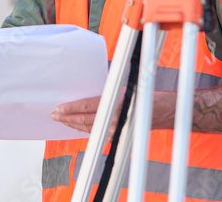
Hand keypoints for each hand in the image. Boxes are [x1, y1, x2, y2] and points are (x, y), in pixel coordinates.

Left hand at [52, 91, 178, 135]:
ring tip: (62, 121)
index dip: (71, 109)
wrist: (166, 111)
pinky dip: (85, 129)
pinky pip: (97, 132)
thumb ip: (109, 92)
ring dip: (74, 125)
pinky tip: (78, 126)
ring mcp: (116, 130)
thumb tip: (92, 95)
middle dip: (67, 118)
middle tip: (54, 115)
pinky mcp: (118, 135)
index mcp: (117, 105)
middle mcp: (115, 120)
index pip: (88, 107)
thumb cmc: (149, 95)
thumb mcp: (128, 87)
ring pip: (89, 129)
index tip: (59, 108)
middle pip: (85, 121)